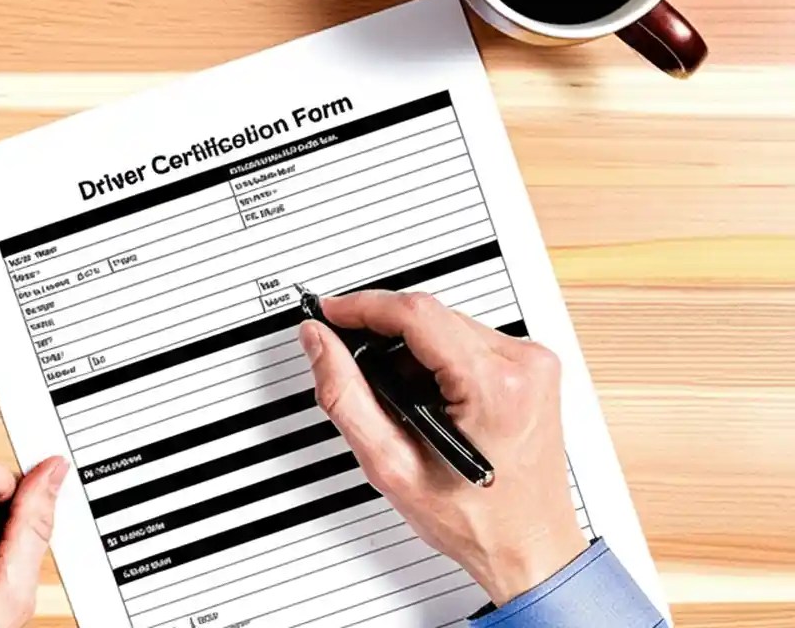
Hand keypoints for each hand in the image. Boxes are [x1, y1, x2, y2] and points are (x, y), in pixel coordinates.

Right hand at [299, 291, 587, 605]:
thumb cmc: (476, 521)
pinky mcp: (535, 369)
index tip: (332, 313)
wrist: (530, 547)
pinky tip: (427, 396)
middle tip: (353, 360)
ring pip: (450, 323)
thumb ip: (345, 396)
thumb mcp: (391, 465)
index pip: (416, 313)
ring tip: (395, 393)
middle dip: (385, 331)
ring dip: (413, 346)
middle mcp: (523, 365)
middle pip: (432, 314)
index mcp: (493, 386)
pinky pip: (472, 340)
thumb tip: (319, 343)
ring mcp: (534, 365)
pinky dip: (439, 358)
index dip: (364, 307)